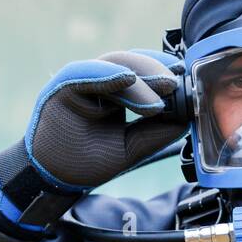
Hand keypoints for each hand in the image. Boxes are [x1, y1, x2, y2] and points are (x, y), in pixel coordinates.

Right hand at [25, 50, 185, 189]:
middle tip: (177, 82)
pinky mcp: (64, 84)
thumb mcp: (129, 149)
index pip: (143, 76)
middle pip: (131, 65)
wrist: (54, 177)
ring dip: (140, 75)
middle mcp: (99, 82)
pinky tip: (128, 78)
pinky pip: (87, 72)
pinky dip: (108, 73)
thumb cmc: (87, 161)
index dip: (165, 76)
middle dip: (157, 72)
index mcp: (116, 94)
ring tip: (162, 88)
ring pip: (114, 65)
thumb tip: (187, 119)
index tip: (187, 82)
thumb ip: (155, 132)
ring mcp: (81, 80)